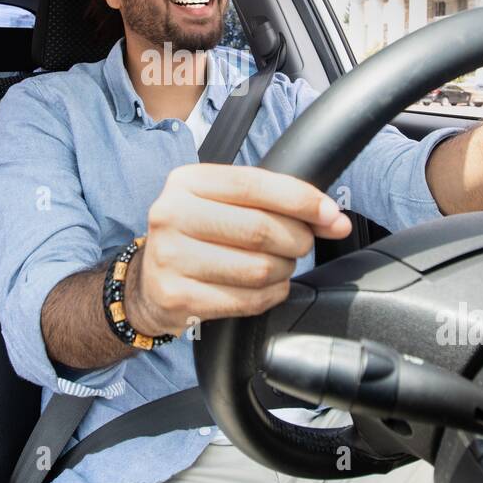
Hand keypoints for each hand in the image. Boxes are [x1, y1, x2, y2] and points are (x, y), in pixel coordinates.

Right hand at [126, 163, 351, 337]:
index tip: (331, 215)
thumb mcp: (222, 204)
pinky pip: (247, 300)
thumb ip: (273, 202)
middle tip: (301, 245)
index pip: (253, 184)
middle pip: (260, 228)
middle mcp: (172, 215)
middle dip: (297, 239)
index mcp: (186, 182)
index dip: (300, 199)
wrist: (147, 283)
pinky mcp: (177, 297)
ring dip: (285, 270)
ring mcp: (170, 258)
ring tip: (279, 266)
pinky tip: (267, 287)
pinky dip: (271, 295)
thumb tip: (334, 218)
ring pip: (258, 268)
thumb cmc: (198, 236)